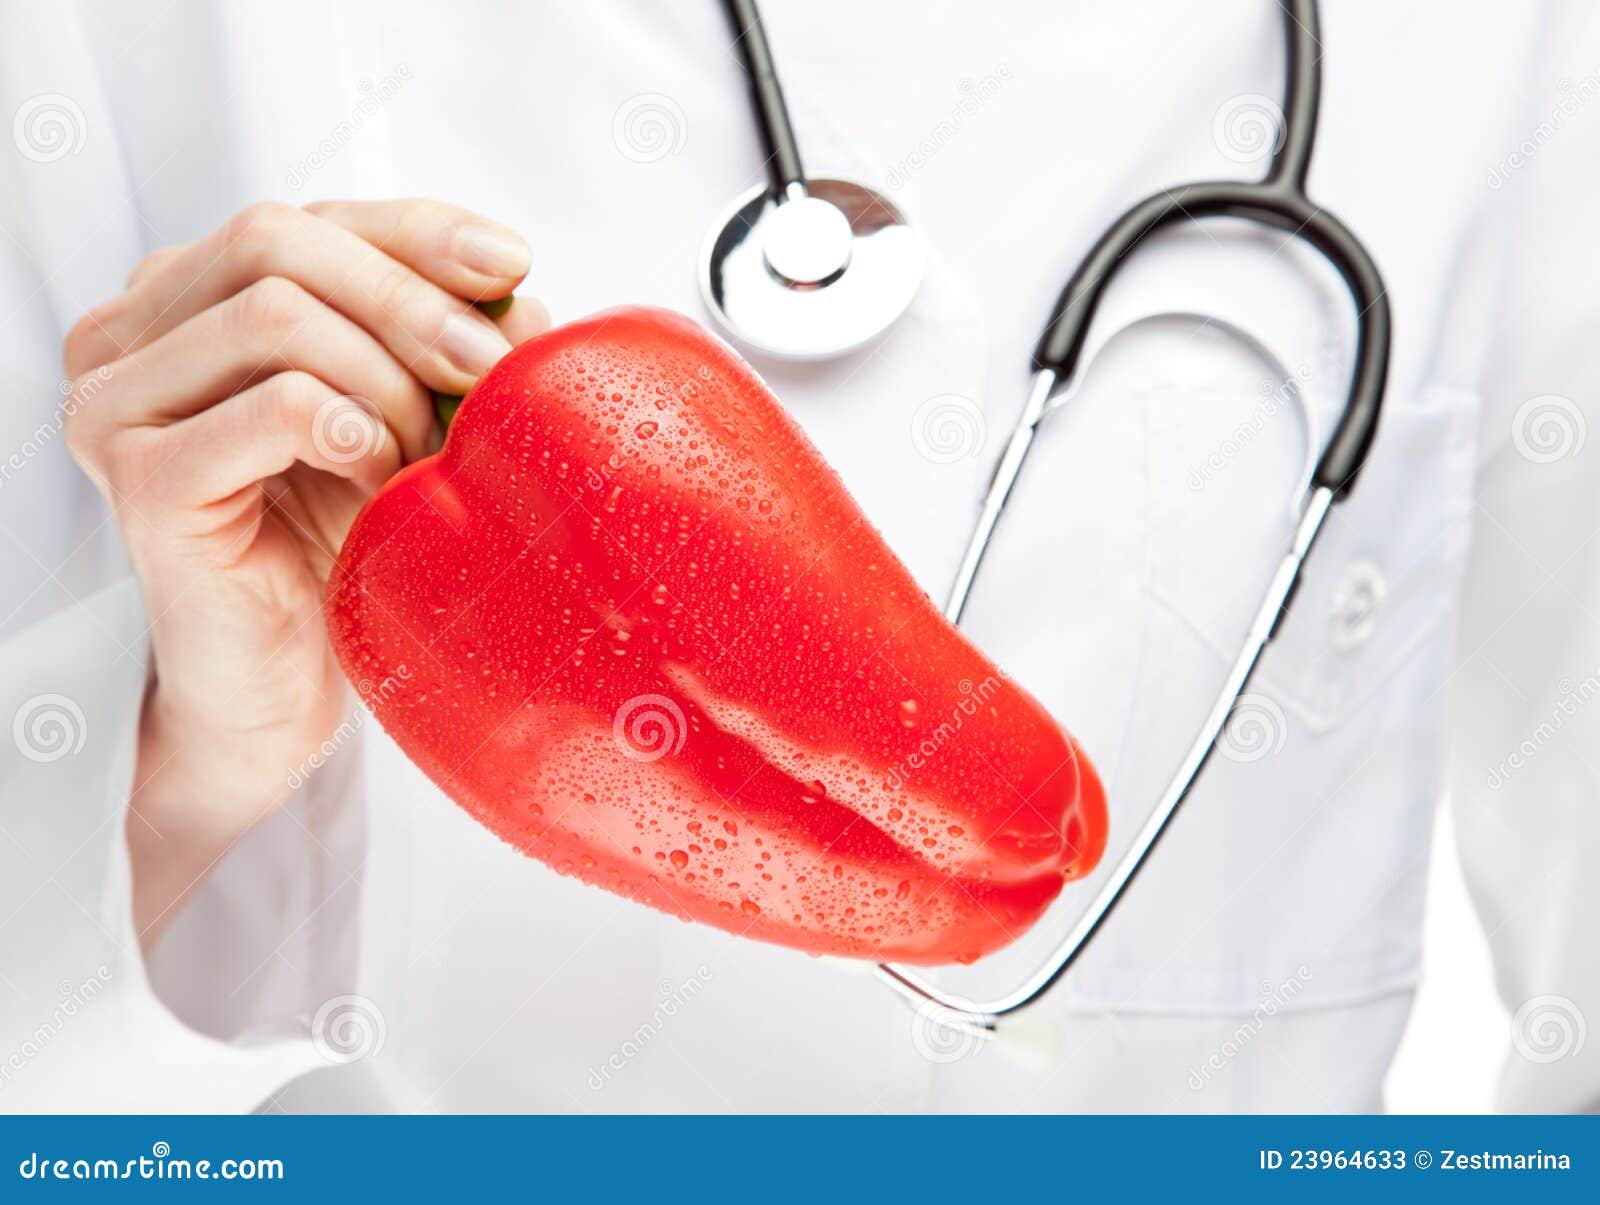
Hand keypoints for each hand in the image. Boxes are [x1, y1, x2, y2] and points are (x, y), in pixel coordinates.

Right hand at [61, 199, 550, 944]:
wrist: (278, 687)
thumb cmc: (333, 547)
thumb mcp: (397, 417)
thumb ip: (435, 343)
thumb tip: (516, 289)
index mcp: (183, 301)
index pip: (305, 214)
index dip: (416, 230)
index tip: (511, 263)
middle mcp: (128, 337)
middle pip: (276, 239)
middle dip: (411, 300)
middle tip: (491, 370)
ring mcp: (118, 405)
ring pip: (274, 313)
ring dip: (387, 379)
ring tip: (421, 454)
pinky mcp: (142, 481)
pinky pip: (277, 406)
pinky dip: (357, 431)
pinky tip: (380, 480)